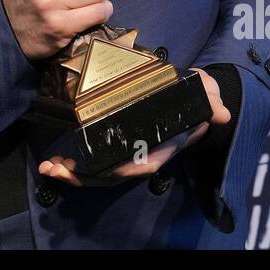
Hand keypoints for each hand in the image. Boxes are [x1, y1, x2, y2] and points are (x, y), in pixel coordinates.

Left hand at [38, 67, 231, 186]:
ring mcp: (124, 151)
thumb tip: (221, 112)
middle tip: (57, 168)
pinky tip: (53, 161)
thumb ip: (211, 102)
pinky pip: (91, 159)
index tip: (104, 168)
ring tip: (49, 168)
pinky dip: (72, 163)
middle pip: (111, 173)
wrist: (185, 95)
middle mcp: (140, 154)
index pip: (140, 165)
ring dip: (72, 173)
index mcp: (159, 147)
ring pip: (97, 171)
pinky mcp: (112, 143)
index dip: (122, 169)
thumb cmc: (193, 96)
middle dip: (84, 175)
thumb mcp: (205, 95)